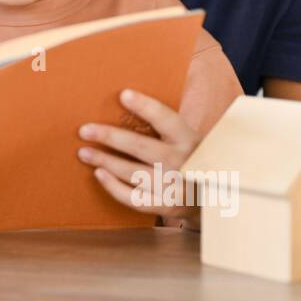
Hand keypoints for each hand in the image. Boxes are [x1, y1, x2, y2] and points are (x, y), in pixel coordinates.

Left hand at [76, 89, 201, 229]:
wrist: (217, 198)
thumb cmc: (191, 158)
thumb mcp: (187, 139)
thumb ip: (164, 127)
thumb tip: (124, 101)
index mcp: (188, 138)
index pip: (166, 118)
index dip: (145, 106)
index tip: (123, 94)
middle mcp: (182, 161)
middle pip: (140, 146)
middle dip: (109, 137)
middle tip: (84, 130)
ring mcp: (174, 186)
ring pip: (132, 172)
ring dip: (104, 161)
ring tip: (84, 152)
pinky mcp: (166, 205)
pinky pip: (134, 198)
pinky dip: (113, 187)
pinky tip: (99, 175)